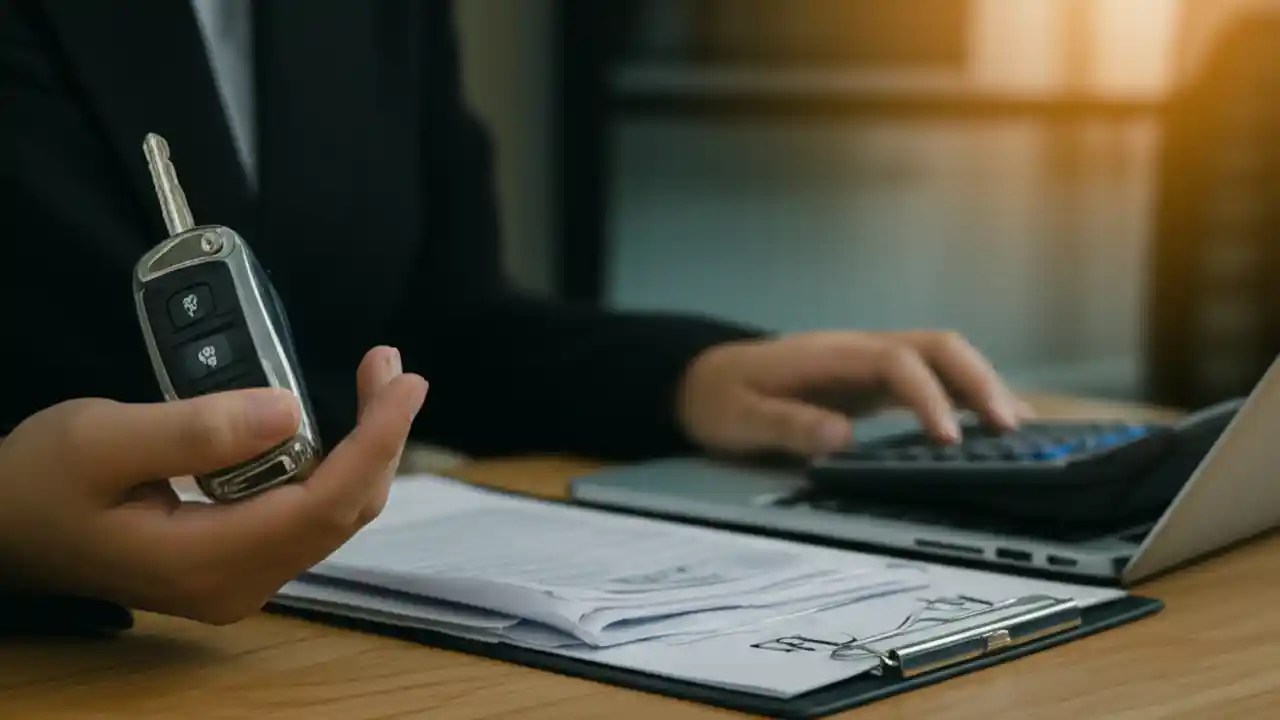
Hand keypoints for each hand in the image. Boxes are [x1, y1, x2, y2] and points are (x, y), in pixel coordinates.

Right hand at [0, 346, 426, 624]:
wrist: (2, 531)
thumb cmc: (36, 485)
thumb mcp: (101, 441)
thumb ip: (197, 429)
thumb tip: (290, 410)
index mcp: (206, 561)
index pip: (325, 504)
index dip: (377, 442)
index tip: (406, 384)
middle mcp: (235, 583)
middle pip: (342, 512)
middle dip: (380, 437)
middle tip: (390, 368)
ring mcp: (236, 579)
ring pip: (331, 516)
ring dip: (362, 450)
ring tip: (375, 384)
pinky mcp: (233, 562)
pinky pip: (304, 516)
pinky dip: (331, 465)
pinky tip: (336, 425)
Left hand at [677, 331, 1029, 457]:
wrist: (701, 378)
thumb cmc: (720, 397)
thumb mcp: (739, 418)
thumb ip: (786, 426)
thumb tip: (841, 438)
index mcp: (831, 355)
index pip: (898, 363)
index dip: (930, 398)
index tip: (948, 441)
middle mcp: (859, 351)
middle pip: (937, 346)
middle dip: (978, 381)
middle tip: (1010, 429)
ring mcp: (869, 363)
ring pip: (942, 358)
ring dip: (981, 386)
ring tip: (1018, 429)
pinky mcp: (873, 382)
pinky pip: (930, 379)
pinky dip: (964, 397)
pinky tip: (989, 425)